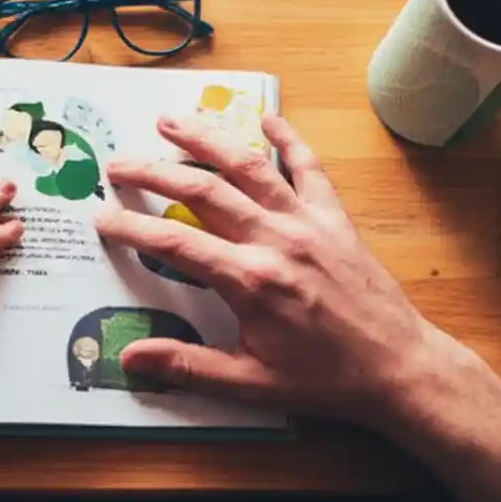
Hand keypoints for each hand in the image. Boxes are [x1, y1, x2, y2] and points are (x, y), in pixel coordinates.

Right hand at [95, 115, 465, 428]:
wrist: (399, 368)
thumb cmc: (325, 380)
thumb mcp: (251, 384)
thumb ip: (188, 366)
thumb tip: (130, 358)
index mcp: (250, 281)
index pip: (173, 242)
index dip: (131, 227)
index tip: (101, 217)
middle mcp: (276, 240)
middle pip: (203, 190)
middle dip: (154, 171)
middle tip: (118, 163)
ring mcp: (308, 223)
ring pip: (249, 166)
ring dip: (207, 138)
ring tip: (171, 121)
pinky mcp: (335, 220)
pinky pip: (309, 168)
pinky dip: (288, 139)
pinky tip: (267, 117)